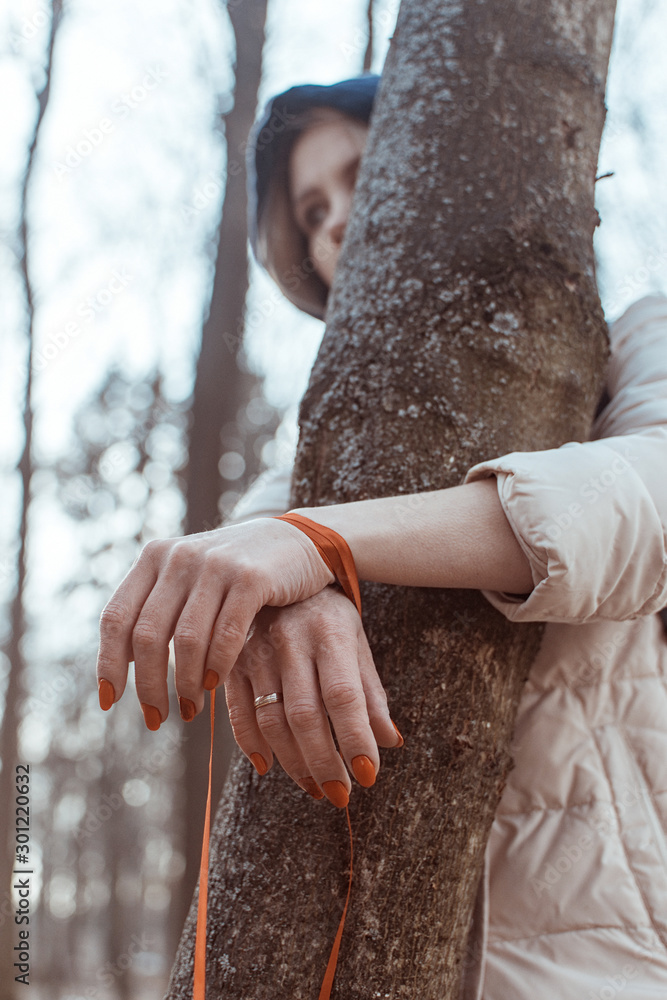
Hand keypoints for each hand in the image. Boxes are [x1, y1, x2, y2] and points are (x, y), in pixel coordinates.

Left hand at [96, 518, 334, 727]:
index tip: (110, 700)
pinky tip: (215, 685)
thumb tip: (121, 662)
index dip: (108, 663)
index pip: (116, 616)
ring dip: (186, 684)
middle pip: (147, 635)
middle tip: (157, 717)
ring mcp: (216, 565)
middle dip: (149, 685)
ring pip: (186, 640)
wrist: (299, 541)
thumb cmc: (238, 572)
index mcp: (155, 556)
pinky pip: (226, 635)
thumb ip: (160, 607)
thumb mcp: (192, 577)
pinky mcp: (252, 577)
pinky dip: (217, 666)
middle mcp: (179, 557)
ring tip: (191, 709)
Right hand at [224, 586, 402, 807]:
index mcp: (330, 633)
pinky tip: (269, 767)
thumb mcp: (355, 642)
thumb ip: (370, 691)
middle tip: (341, 795)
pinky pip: (238, 713)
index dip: (356, 739)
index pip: (343, 695)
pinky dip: (251, 745)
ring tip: (315, 788)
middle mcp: (291, 641)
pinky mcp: (231, 662)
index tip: (368, 776)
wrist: (279, 568)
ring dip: (293, 763)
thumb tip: (390, 742)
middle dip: (325, 762)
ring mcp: (256, 651)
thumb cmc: (327, 614)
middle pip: (306, 715)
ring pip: (272, 720)